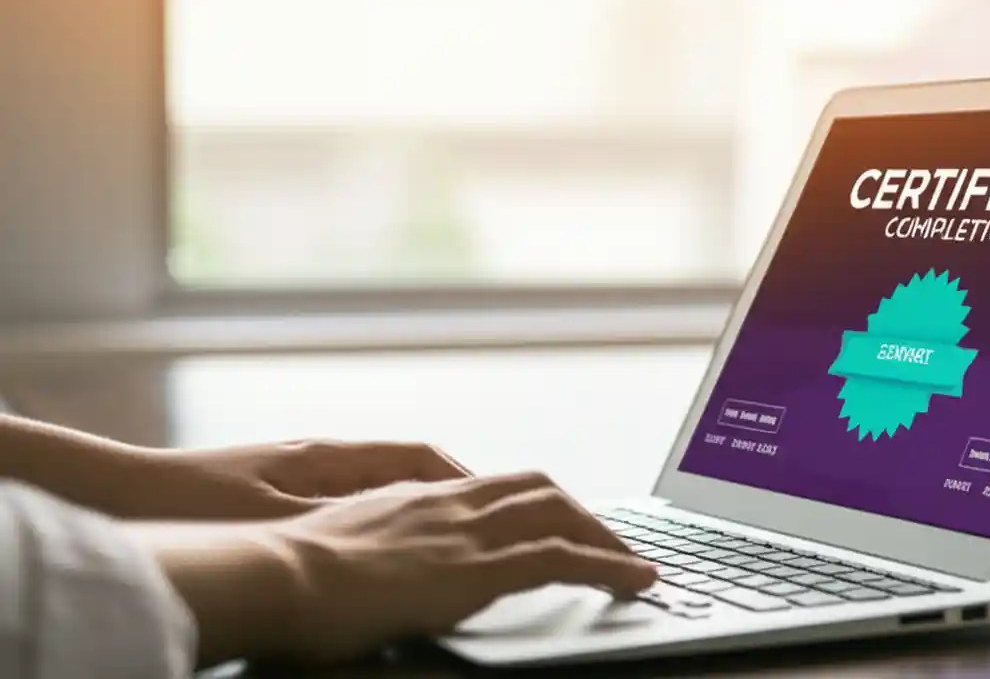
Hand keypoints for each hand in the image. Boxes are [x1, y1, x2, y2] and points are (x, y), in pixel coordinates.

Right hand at [137, 471, 655, 663]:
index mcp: (415, 497)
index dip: (529, 501)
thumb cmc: (286, 575)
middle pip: (535, 488)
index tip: (551, 520)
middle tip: (605, 540)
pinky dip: (610, 565)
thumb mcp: (336, 551)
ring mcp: (467, 530)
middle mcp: (449, 501)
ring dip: (603, 536)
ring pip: (559, 513)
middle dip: (576, 512)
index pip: (491, 488)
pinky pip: (563, 558)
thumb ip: (371, 551)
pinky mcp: (480, 566)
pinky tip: (636, 580)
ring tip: (632, 563)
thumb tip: (382, 570)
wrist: (273, 574)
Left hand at [139, 439, 470, 519]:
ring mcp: (302, 474)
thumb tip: (405, 523)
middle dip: (454, 490)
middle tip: (494, 521)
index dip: (465, 479)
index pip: (420, 459)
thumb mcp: (278, 519)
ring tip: (451, 537)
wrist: (129, 490)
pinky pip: (351, 503)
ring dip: (419, 506)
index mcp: (330, 457)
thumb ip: (341, 522)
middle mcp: (323, 458)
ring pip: (380, 487)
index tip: (498, 502)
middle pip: (408, 469)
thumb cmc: (198, 502)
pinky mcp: (280, 493)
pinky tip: (385, 551)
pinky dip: (381, 520)